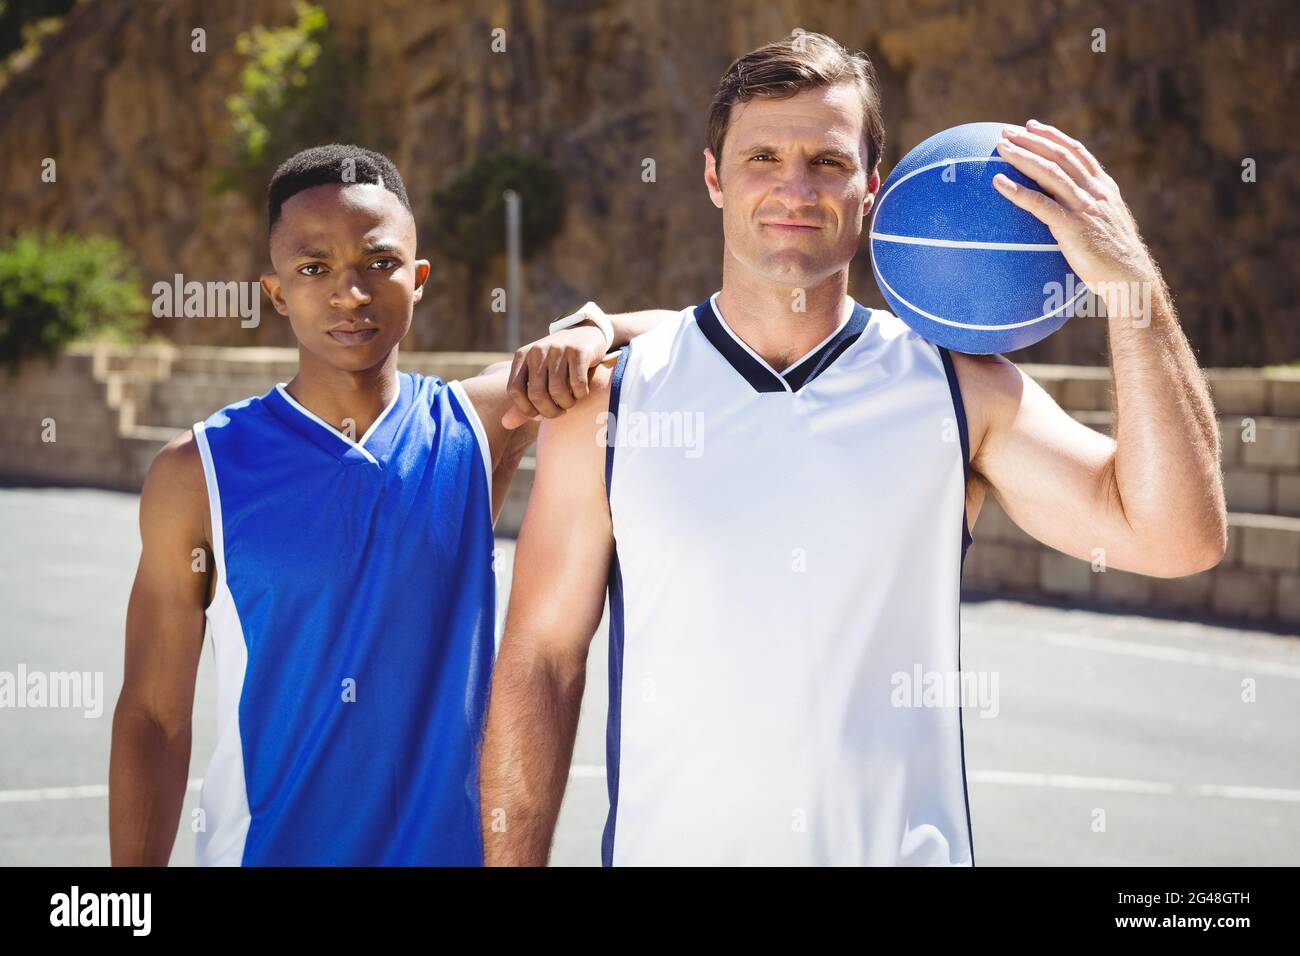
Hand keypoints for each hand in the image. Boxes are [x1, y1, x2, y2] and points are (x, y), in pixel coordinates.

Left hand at [501, 321, 608, 428]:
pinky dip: (581, 394)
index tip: (539, 414)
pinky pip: (577, 384)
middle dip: (549, 411)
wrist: (586, 334)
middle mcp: (537, 350)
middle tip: (559, 412)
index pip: (514, 390)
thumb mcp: (538, 376)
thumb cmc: (559, 363)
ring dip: (567, 404)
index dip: (525, 409)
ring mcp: (558, 349)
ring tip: (571, 401)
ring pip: (557, 392)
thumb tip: (505, 424)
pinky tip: (582, 392)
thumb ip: (524, 400)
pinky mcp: (578, 351)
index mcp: (522, 356)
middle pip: (536, 394)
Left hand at [992, 119, 1155, 296]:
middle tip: (1006, 131)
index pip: (1078, 153)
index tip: (1032, 126)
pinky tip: (998, 183)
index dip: (1054, 137)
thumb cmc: (1113, 260)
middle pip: (1061, 156)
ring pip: (1051, 172)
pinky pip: (1040, 205)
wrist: (1130, 279)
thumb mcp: (1106, 228)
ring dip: (1023, 156)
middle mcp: (1095, 192)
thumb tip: (1065, 214)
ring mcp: (1085, 208)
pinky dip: (1018, 191)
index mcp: (1104, 189)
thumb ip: (1090, 213)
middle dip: (1031, 140)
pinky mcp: (1072, 227)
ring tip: (1000, 147)